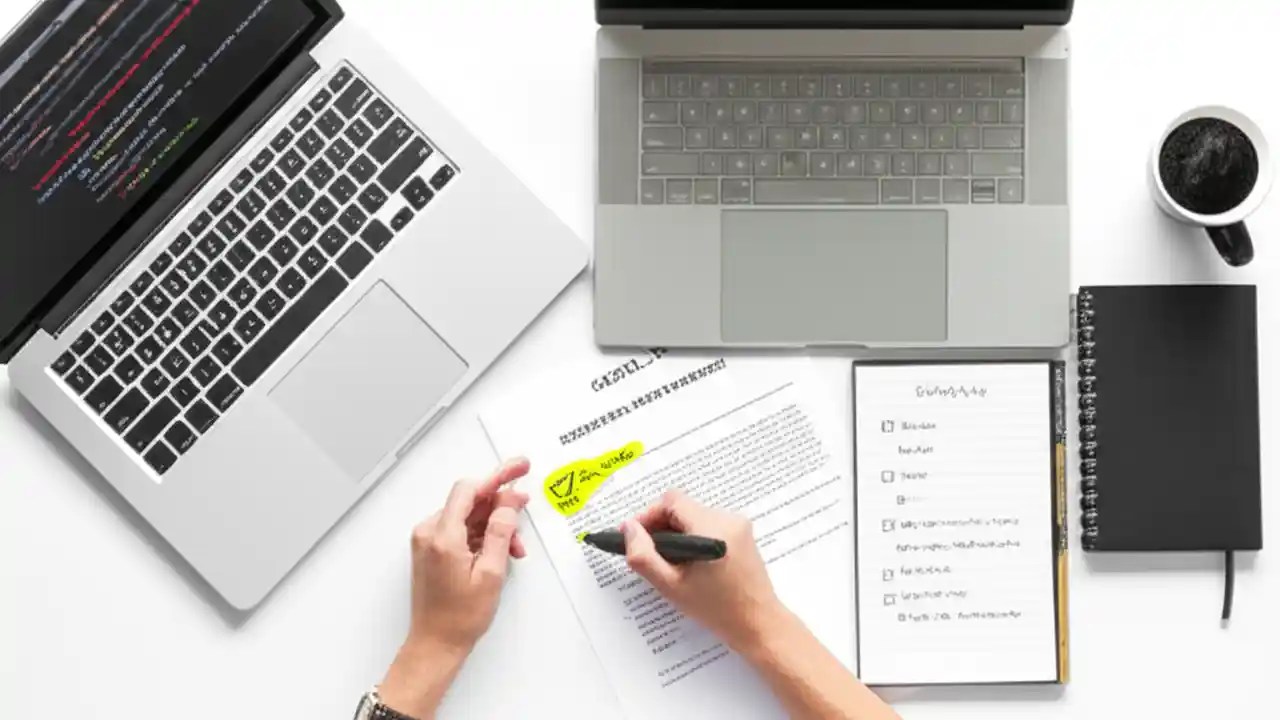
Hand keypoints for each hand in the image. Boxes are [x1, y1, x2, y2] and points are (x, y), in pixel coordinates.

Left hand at [380, 458, 530, 717]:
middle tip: (525, 503)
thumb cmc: (459, 618)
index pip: (470, 491)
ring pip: (468, 516)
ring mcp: (428, 541)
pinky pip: (460, 530)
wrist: (435, 644)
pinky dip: (482, 535)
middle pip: (470, 502)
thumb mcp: (491, 574)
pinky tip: (500, 550)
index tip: (517, 468)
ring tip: (515, 547)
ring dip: (494, 525)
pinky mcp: (431, 550)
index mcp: (442, 537)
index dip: (497, 476)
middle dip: (501, 505)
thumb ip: (501, 534)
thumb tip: (508, 505)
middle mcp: (430, 533)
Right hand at [622, 490, 784, 651]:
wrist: (758, 624)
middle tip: (650, 554)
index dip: (648, 515)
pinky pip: (709, 524)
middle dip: (661, 526)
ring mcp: (738, 525)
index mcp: (712, 527)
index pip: (671, 501)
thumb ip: (643, 556)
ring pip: (694, 516)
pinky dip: (693, 537)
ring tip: (670, 563)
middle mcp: (728, 519)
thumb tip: (629, 529)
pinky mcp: (743, 534)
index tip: (636, 535)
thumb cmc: (717, 609)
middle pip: (683, 507)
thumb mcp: (671, 586)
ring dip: (677, 533)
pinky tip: (689, 563)